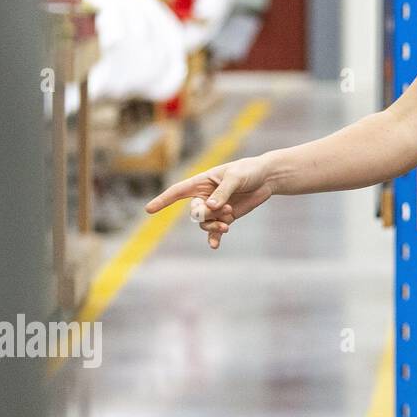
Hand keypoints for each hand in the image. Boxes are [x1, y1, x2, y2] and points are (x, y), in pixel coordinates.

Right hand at [144, 155, 274, 249]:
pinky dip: (214, 237)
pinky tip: (215, 246)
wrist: (267, 178)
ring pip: (204, 222)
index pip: (178, 191)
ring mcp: (215, 208)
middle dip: (205, 214)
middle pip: (195, 211)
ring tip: (228, 222)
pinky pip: (215, 230)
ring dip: (214, 225)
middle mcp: (205, 196)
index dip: (163, 200)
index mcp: (202, 182)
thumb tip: (210, 207)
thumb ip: (223, 192)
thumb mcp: (236, 177)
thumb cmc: (249, 171)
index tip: (148, 209)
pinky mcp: (226, 217)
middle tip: (226, 209)